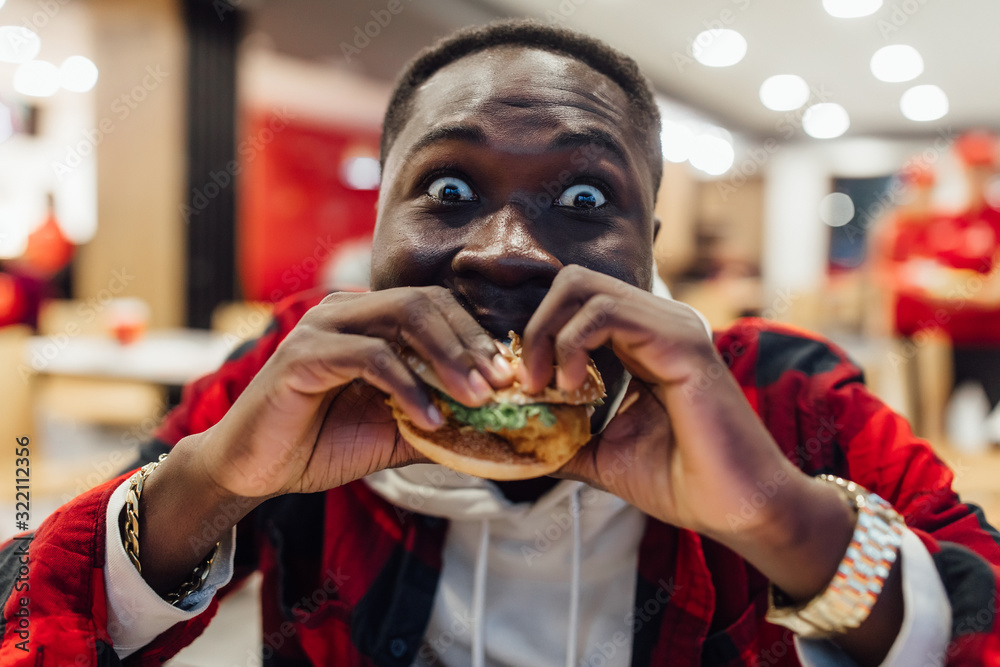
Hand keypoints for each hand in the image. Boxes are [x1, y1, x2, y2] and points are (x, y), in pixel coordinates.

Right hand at [197, 287, 513, 498]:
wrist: (256, 469)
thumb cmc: (322, 443)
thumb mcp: (394, 431)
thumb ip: (439, 420)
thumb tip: (497, 428)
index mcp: (367, 319)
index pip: (435, 306)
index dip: (474, 336)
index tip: (507, 376)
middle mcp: (345, 310)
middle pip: (425, 303)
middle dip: (469, 344)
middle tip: (500, 384)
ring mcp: (322, 327)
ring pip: (403, 319)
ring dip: (447, 359)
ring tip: (476, 399)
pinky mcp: (303, 355)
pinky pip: (371, 357)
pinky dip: (408, 387)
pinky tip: (430, 419)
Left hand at [519, 265, 800, 536]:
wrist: (737, 509)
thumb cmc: (682, 483)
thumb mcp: (603, 457)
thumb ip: (562, 440)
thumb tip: (513, 442)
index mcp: (643, 342)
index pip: (576, 305)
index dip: (538, 334)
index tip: (519, 383)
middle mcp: (658, 323)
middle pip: (574, 283)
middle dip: (536, 326)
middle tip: (525, 380)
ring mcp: (671, 325)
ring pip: (583, 286)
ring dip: (545, 334)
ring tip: (541, 386)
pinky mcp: (680, 340)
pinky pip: (605, 312)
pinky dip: (570, 343)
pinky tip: (570, 385)